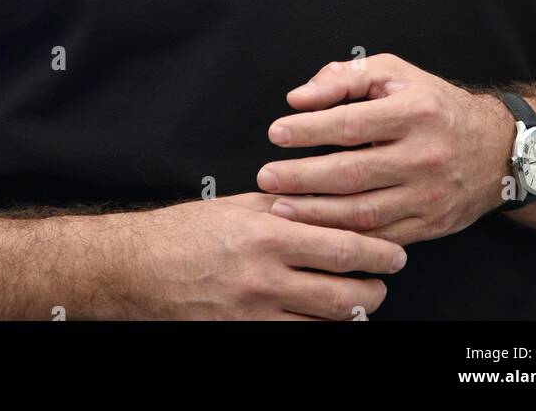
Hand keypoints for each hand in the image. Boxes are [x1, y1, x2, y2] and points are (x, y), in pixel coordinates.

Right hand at [101, 190, 406, 319]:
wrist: (140, 268)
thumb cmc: (186, 232)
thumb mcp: (239, 204)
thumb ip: (285, 202)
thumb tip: (329, 198)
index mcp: (268, 233)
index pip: (341, 245)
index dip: (377, 252)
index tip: (395, 251)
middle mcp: (265, 275)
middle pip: (342, 291)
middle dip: (374, 288)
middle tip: (384, 280)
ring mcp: (256, 312)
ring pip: (324, 320)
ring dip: (351, 312)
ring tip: (359, 299)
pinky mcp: (244, 334)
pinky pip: (296, 338)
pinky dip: (316, 329)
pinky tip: (322, 318)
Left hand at [256, 54, 515, 244]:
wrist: (495, 148)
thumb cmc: (434, 104)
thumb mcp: (395, 73)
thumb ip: (345, 77)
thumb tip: (299, 98)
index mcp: (414, 112)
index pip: (351, 124)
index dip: (309, 131)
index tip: (275, 133)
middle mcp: (423, 155)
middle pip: (352, 173)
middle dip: (302, 178)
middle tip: (266, 177)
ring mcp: (427, 195)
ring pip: (363, 212)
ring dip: (315, 213)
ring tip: (280, 206)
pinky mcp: (428, 225)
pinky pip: (379, 237)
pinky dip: (344, 236)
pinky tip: (316, 230)